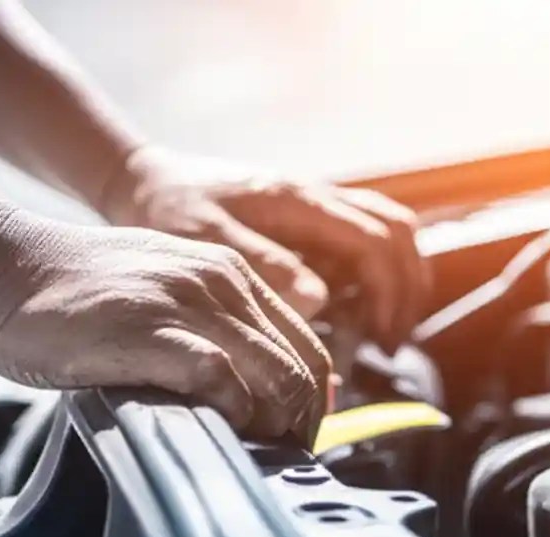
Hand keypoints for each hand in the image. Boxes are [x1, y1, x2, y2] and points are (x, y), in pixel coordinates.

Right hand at [0, 219, 331, 440]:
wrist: (5, 268)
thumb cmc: (75, 296)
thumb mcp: (164, 297)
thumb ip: (210, 332)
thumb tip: (250, 398)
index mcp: (230, 274)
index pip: (307, 346)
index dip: (312, 405)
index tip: (293, 440)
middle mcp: (220, 281)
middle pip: (302, 367)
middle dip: (301, 428)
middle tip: (277, 462)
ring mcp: (187, 303)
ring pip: (275, 375)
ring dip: (273, 428)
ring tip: (251, 456)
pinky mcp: (149, 330)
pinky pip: (220, 379)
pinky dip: (231, 415)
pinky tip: (212, 432)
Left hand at [99, 146, 426, 351]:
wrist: (144, 180)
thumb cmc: (169, 208)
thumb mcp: (206, 238)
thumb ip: (263, 264)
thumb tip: (319, 299)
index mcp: (298, 200)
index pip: (374, 241)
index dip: (389, 292)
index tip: (379, 338)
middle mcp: (316, 197)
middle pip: (396, 233)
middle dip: (405, 290)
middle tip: (389, 343)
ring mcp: (315, 206)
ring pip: (388, 231)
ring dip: (399, 279)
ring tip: (384, 332)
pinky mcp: (307, 220)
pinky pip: (363, 238)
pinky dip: (376, 274)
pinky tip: (358, 312)